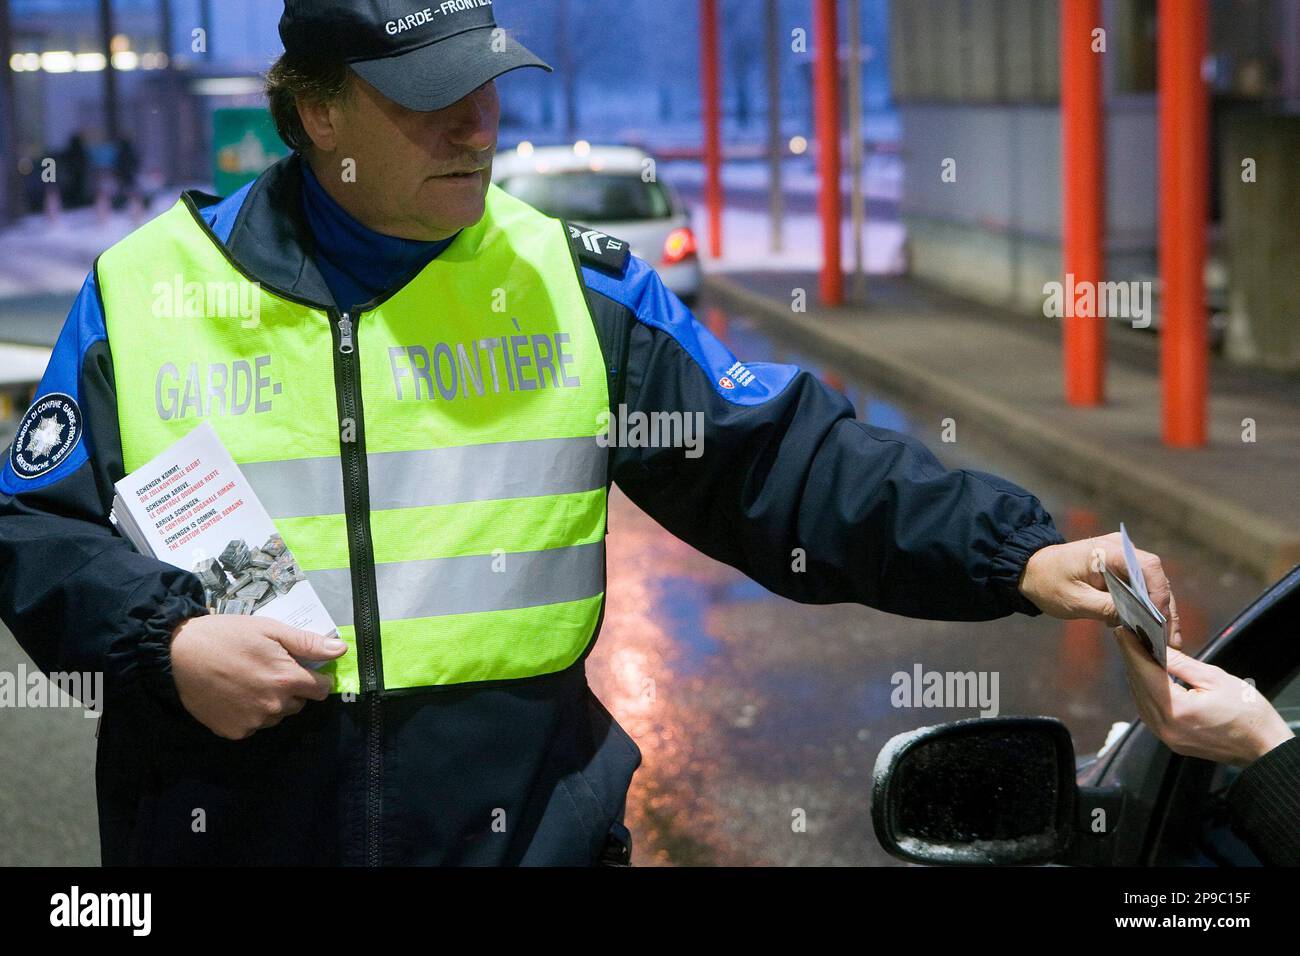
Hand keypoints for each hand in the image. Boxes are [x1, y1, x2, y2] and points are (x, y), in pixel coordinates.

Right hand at [169, 615, 347, 740]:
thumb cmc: (227, 635)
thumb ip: (307, 642)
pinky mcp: (232, 732)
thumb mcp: (270, 629)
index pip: (321, 690)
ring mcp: (252, 722)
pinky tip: (233, 695)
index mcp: (286, 680)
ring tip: (248, 681)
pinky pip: (253, 725)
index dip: (315, 678)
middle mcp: (273, 706)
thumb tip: (341, 650)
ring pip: (276, 715)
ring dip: (270, 703)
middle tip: (267, 670)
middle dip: (290, 689)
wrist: (177, 654)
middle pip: (299, 703)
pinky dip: (249, 714)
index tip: (302, 669)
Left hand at [1017, 532, 1181, 648]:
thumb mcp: (1075, 601)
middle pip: (1155, 578)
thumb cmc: (1048, 583)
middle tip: (1171, 639)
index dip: (1159, 594)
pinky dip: (1144, 608)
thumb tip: (1136, 621)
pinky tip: (1147, 631)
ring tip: (1165, 640)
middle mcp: (1121, 549)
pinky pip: (1139, 587)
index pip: (1148, 567)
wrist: (1030, 571)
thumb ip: (1106, 608)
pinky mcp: (1119, 570)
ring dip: (1157, 612)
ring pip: (1150, 585)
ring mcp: (1122, 558)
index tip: (1159, 620)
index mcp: (1108, 550)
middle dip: (1164, 609)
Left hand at [1113, 627, 1293, 766]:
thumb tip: (1157, 648)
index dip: (1132, 650)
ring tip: (1138, 654)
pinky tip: (1149, 679)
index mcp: (1177, 709)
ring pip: (1141, 701)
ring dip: (1138, 677)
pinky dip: (1146, 694)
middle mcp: (1165, 726)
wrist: (1264, 746)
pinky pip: (1149, 713)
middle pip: (1138, 687)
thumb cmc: (1247, 711)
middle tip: (1129, 638)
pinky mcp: (1171, 741)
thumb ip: (1181, 664)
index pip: (1144, 673)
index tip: (1123, 632)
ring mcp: (1167, 737)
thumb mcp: (1215, 678)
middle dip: (1133, 660)